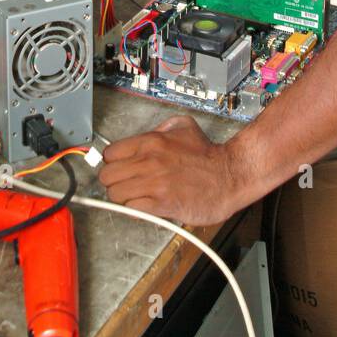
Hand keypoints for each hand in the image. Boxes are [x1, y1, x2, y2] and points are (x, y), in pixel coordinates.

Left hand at [99, 115, 241, 225]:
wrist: (229, 176)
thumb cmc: (208, 156)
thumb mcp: (185, 126)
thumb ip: (163, 127)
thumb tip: (149, 133)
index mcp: (151, 142)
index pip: (110, 153)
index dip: (113, 162)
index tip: (119, 167)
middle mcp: (149, 161)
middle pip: (107, 175)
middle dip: (114, 181)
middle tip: (124, 183)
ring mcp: (154, 184)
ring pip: (115, 194)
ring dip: (123, 197)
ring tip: (135, 196)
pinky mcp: (162, 204)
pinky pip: (132, 209)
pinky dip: (135, 209)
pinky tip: (146, 205)